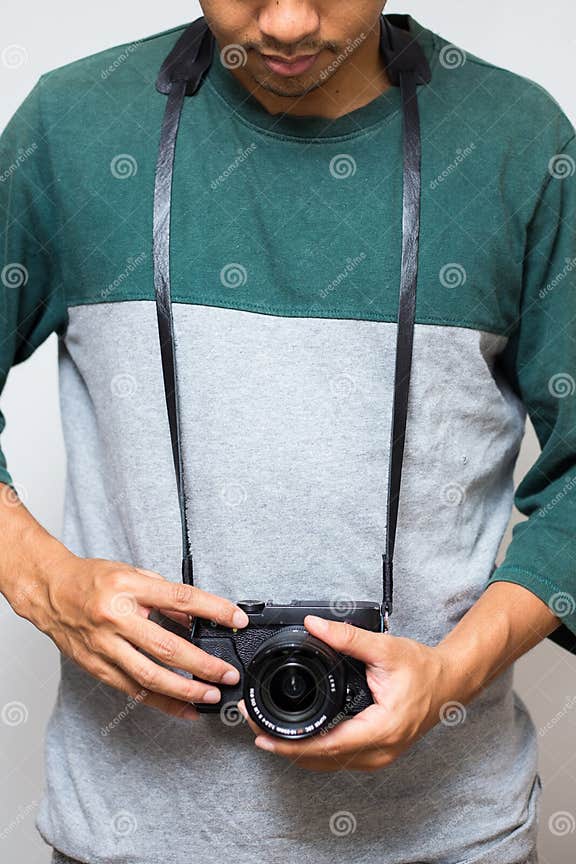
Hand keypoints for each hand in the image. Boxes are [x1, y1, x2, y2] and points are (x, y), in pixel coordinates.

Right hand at [13, 551, 248, 719]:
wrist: (50, 590)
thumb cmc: (92, 579)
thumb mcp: (134, 574)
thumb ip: (167, 596)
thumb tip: (197, 617)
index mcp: (129, 588)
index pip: (181, 598)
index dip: (213, 610)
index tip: (236, 619)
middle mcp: (116, 618)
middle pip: (167, 647)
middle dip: (203, 664)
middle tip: (227, 674)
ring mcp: (104, 646)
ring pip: (150, 676)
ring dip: (185, 690)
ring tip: (210, 695)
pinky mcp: (97, 666)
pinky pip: (133, 690)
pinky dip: (161, 703)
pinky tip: (183, 708)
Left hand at [238, 614, 454, 771]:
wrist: (450, 682)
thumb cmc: (423, 669)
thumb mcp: (384, 648)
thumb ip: (347, 637)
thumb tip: (314, 626)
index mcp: (382, 729)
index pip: (327, 746)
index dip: (291, 743)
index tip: (264, 734)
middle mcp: (380, 751)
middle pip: (323, 761)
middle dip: (287, 748)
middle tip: (256, 730)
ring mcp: (380, 756)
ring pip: (330, 765)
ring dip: (299, 753)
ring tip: (269, 734)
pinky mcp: (378, 753)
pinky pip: (340, 760)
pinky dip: (316, 752)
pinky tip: (299, 740)